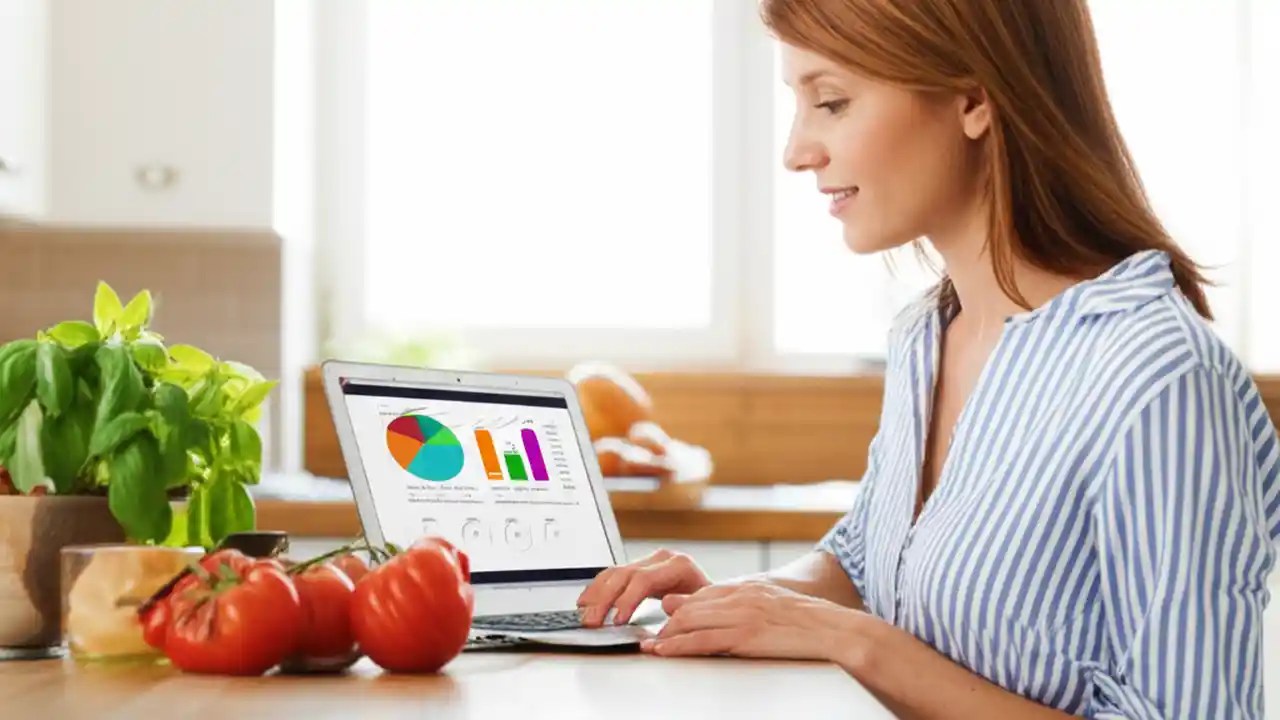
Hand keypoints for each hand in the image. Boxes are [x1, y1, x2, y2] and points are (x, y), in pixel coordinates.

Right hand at [576, 549, 711, 626]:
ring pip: (614, 572)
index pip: (644, 579)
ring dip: (596, 594)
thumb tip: (666, 607)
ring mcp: (648, 562)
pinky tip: (587, 601)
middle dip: (604, 600)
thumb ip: (685, 606)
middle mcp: (661, 559)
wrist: (714, 598)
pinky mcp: (638, 569)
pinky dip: (597, 589)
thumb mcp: (702, 607)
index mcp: (678, 565)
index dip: (627, 599)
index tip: (617, 619)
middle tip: (592, 620)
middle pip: (624, 575)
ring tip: (584, 613)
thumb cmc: (709, 605)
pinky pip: (612, 575)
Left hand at [642, 581, 859, 660]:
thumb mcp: (769, 603)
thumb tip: (720, 608)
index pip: (700, 594)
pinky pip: (703, 640)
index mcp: (746, 588)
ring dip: (666, 635)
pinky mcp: (745, 636)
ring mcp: (741, 615)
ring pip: (691, 622)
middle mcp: (739, 596)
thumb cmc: (805, 622)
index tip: (662, 617)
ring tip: (650, 646)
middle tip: (648, 634)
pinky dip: (679, 646)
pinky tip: (665, 651)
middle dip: (665, 622)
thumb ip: (741, 603)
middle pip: (690, 607)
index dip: (678, 608)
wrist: (832, 629)